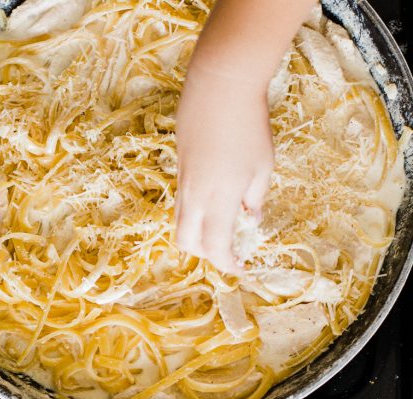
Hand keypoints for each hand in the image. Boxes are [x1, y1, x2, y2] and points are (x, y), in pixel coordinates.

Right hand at [175, 62, 273, 273]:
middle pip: (188, 243)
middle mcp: (195, 197)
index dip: (228, 263)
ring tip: (219, 229)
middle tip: (228, 251)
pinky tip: (213, 202)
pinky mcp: (180, 168)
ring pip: (180, 223)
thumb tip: (251, 219)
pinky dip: (194, 214)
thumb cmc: (249, 126)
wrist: (220, 86)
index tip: (241, 268)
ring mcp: (183, 182)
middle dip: (206, 254)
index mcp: (218, 201)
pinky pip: (181, 202)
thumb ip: (255, 198)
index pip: (216, 247)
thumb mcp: (263, 166)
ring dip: (197, 235)